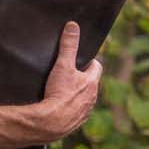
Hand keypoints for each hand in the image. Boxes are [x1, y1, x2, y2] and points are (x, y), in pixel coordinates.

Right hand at [35, 22, 101, 140]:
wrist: (52, 122)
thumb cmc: (59, 93)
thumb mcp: (62, 65)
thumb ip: (68, 46)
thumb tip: (73, 26)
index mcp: (92, 82)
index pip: (96, 67)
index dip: (89, 62)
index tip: (82, 59)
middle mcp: (93, 97)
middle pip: (90, 83)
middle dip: (83, 78)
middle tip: (70, 73)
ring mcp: (86, 110)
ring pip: (85, 98)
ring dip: (77, 94)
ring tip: (63, 90)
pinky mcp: (76, 122)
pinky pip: (76, 112)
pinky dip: (71, 108)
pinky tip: (60, 107)